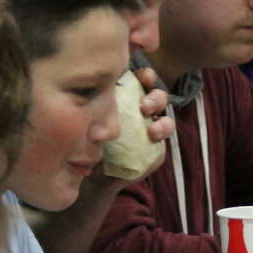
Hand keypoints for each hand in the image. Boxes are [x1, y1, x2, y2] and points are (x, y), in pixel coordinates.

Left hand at [90, 68, 174, 191]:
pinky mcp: (154, 155)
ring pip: (165, 121)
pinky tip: (152, 143)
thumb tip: (95, 89)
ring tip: (152, 130)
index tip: (142, 77)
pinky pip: (162, 149)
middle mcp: (142, 115)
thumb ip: (95, 105)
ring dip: (163, 123)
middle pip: (158, 99)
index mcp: (129, 100)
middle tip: (145, 106)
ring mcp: (150, 135)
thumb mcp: (88, 119)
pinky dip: (159, 145)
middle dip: (156, 99)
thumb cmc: (86, 141)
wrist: (88, 175)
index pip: (143, 83)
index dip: (147, 77)